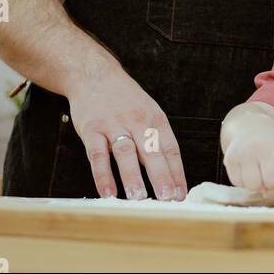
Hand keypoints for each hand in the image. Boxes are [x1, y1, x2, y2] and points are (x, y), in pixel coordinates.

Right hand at [65, 66, 186, 200]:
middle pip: (152, 152)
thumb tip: (170, 174)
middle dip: (161, 177)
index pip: (170, 149)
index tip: (181, 195)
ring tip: (139, 199)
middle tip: (167, 199)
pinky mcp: (92, 129)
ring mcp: (114, 125)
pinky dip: (103, 175)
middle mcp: (138, 122)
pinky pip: (97, 155)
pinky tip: (108, 192)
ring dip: (133, 177)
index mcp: (155, 120)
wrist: (95, 74)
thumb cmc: (125, 98)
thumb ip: (156, 140)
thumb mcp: (148, 112)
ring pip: (126, 153)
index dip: (177, 173)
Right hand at [222, 114, 273, 209]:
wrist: (250, 127)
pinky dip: (244, 182)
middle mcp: (265, 147)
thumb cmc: (273, 148)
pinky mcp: (231, 158)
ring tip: (258, 174)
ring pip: (254, 186)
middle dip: (273, 187)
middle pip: (273, 183)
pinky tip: (247, 170)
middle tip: (271, 179)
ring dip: (258, 186)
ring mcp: (246, 151)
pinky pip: (239, 183)